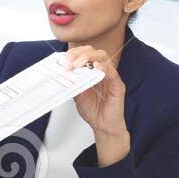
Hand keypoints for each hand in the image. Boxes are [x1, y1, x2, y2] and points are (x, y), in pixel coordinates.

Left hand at [64, 45, 128, 162]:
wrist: (103, 126)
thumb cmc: (93, 110)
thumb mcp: (76, 93)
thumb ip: (72, 82)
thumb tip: (61, 73)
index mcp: (91, 71)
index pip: (85, 53)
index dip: (73, 53)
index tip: (63, 60)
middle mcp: (101, 71)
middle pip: (93, 51)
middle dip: (78, 53)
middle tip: (68, 62)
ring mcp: (110, 77)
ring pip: (103, 57)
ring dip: (88, 58)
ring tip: (77, 65)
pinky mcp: (117, 85)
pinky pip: (112, 73)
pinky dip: (103, 68)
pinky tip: (95, 69)